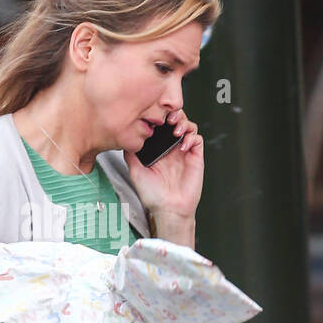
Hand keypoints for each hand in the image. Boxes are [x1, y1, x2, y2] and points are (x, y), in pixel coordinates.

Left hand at [124, 107, 202, 223]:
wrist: (168, 209)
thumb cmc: (153, 195)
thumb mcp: (136, 171)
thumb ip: (131, 154)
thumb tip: (125, 139)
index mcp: (159, 149)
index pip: (161, 125)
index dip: (159, 117)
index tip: (153, 116)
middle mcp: (172, 148)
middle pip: (176, 121)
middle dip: (173, 114)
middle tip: (167, 118)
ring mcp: (184, 152)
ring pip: (189, 126)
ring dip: (183, 123)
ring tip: (175, 130)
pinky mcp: (195, 157)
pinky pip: (197, 140)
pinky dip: (191, 138)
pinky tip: (182, 146)